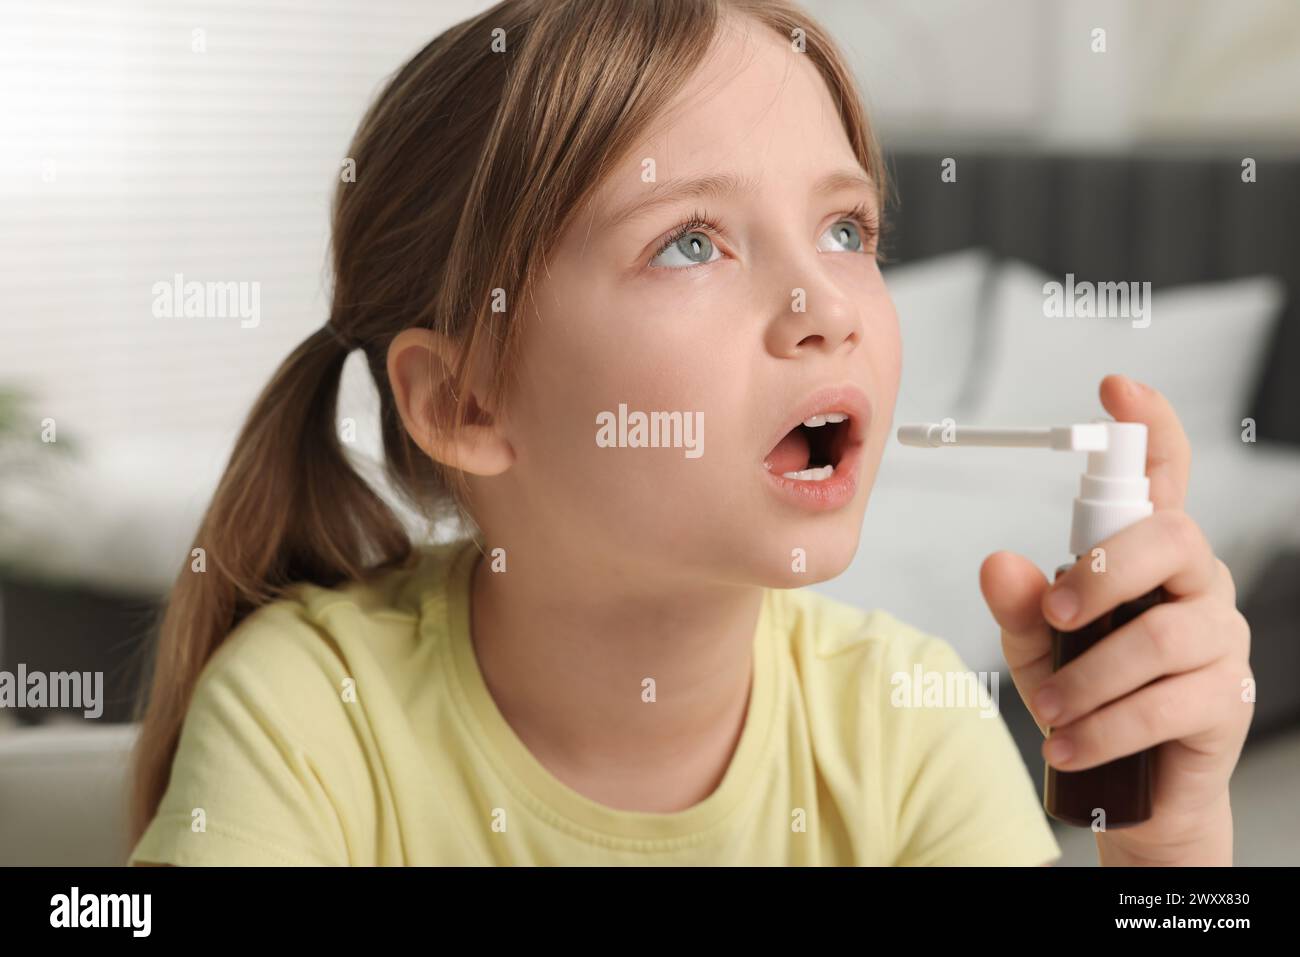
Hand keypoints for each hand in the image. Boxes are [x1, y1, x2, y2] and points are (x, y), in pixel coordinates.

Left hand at [979, 374, 1253, 865]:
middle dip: (1103, 575)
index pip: (1162, 473)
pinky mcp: (1227, 696)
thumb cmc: (1086, 691)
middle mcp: (1196, 579)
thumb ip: (1019, 604)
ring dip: (1090, 678)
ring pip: (1160, 636)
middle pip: (1170, 538)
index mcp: (1149, 551)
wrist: (1130, 782)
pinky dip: (1107, 728)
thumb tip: (998, 563)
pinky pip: (1167, 704)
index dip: (1148, 427)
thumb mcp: (1036, 645)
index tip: (1115, 388)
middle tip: (1053, 617)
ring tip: (1048, 711)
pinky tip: (1069, 745)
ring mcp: (1219, 636)